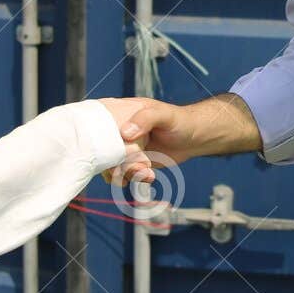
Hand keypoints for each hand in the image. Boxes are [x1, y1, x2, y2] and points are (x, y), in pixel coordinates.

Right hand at [104, 94, 261, 182]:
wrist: (195, 138)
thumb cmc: (180, 121)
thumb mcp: (164, 115)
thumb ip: (146, 119)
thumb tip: (125, 133)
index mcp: (120, 113)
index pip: (98, 127)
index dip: (103, 142)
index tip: (119, 151)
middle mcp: (118, 131)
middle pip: (103, 151)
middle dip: (118, 163)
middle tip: (140, 166)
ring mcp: (124, 148)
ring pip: (111, 165)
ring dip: (127, 173)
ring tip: (146, 172)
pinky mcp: (131, 162)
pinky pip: (123, 175)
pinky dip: (134, 179)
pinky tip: (149, 176)